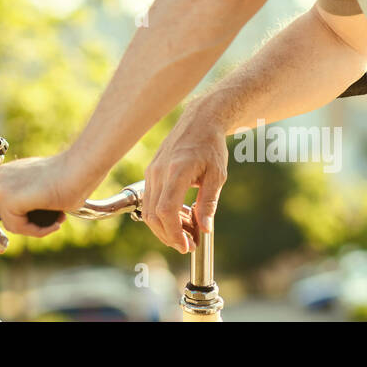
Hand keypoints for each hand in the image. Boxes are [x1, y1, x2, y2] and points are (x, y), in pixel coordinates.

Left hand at [0, 154, 87, 251]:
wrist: (79, 170)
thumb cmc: (70, 179)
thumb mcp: (43, 192)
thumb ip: (30, 204)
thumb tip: (27, 223)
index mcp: (10, 173)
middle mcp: (2, 176)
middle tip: (0, 246)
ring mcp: (3, 185)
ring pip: (9, 223)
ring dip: (32, 230)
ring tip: (54, 223)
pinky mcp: (8, 197)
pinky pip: (18, 226)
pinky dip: (36, 230)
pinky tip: (53, 223)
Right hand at [143, 99, 227, 252]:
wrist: (199, 121)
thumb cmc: (210, 146)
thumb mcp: (217, 175)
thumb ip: (209, 202)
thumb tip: (205, 229)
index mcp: (177, 170)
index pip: (166, 210)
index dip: (173, 232)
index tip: (187, 245)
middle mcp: (159, 171)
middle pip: (153, 214)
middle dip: (168, 236)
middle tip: (188, 245)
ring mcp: (152, 171)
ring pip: (148, 210)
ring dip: (164, 227)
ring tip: (186, 233)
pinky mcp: (151, 172)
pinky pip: (150, 200)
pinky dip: (161, 215)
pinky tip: (179, 217)